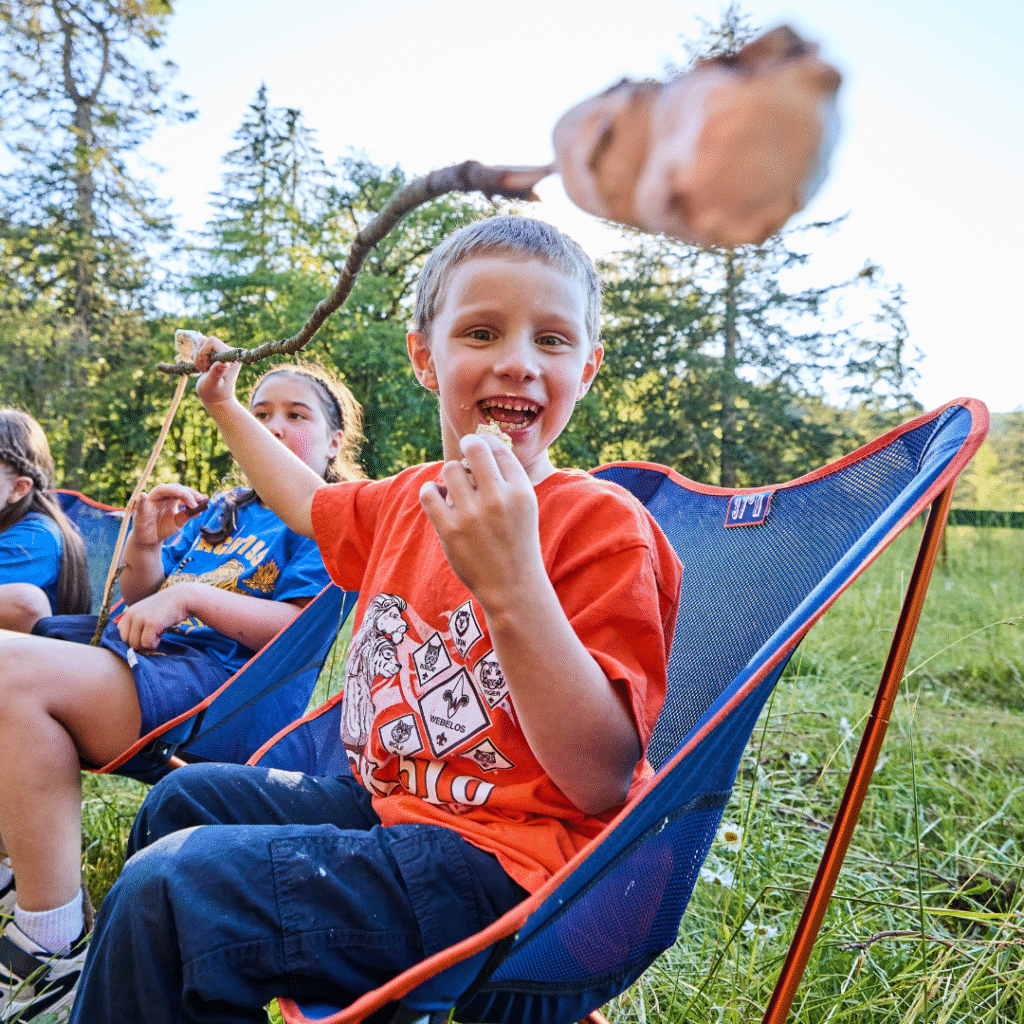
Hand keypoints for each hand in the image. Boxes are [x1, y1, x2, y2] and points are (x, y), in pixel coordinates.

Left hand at [117, 583, 195, 650]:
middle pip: (126, 641)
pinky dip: (155, 643)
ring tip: (157, 633)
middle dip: (139, 644)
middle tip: (152, 636)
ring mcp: (141, 618)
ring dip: (147, 644)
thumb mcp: (147, 614)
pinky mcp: (151, 623)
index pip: (120, 634)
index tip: (144, 636)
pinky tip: (161, 633)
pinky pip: (147, 643)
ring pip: (135, 644)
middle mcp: (132, 614)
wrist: (182, 598)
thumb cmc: (166, 609)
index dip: (132, 639)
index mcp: (129, 612)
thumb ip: (137, 626)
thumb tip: (133, 649)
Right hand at [131, 484, 207, 546]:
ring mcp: (150, 502)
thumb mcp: (178, 522)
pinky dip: (141, 500)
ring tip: (183, 495)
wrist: (150, 540)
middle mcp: (161, 497)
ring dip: (173, 491)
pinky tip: (143, 496)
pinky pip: (140, 504)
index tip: (203, 499)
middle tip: (196, 502)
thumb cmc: (163, 528)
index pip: (182, 490)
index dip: (193, 493)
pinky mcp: (141, 512)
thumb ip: (188, 515)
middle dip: (187, 493)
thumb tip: (201, 510)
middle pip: (174, 487)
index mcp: (170, 498)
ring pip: (160, 490)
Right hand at [193, 334, 242, 408]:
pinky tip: (201, 368)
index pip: (212, 342)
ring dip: (196, 357)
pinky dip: (196, 357)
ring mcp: (221, 351)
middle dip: (199, 356)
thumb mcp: (213, 384)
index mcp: (231, 358)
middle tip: (203, 370)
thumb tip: (225, 363)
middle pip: (205, 341)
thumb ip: (217, 374)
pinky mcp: (214, 353)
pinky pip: (200, 346)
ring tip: (202, 370)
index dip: (203, 354)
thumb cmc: (214, 393)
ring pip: (201, 342)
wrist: (215, 397)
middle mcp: (228, 352)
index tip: (207, 369)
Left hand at [419, 433, 545, 613]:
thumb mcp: (525, 505)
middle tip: (465, 458)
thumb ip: (508, 477)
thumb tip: (480, 443)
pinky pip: (429, 493)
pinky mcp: (450, 531)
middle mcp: (498, 499)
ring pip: (449, 469)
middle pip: (473, 448)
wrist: (512, 585)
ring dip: (450, 475)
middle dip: (467, 448)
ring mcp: (472, 515)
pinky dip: (430, 490)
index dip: (485, 441)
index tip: (478, 446)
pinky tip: (438, 497)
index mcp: (520, 491)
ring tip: (455, 489)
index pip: (498, 447)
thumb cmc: (517, 541)